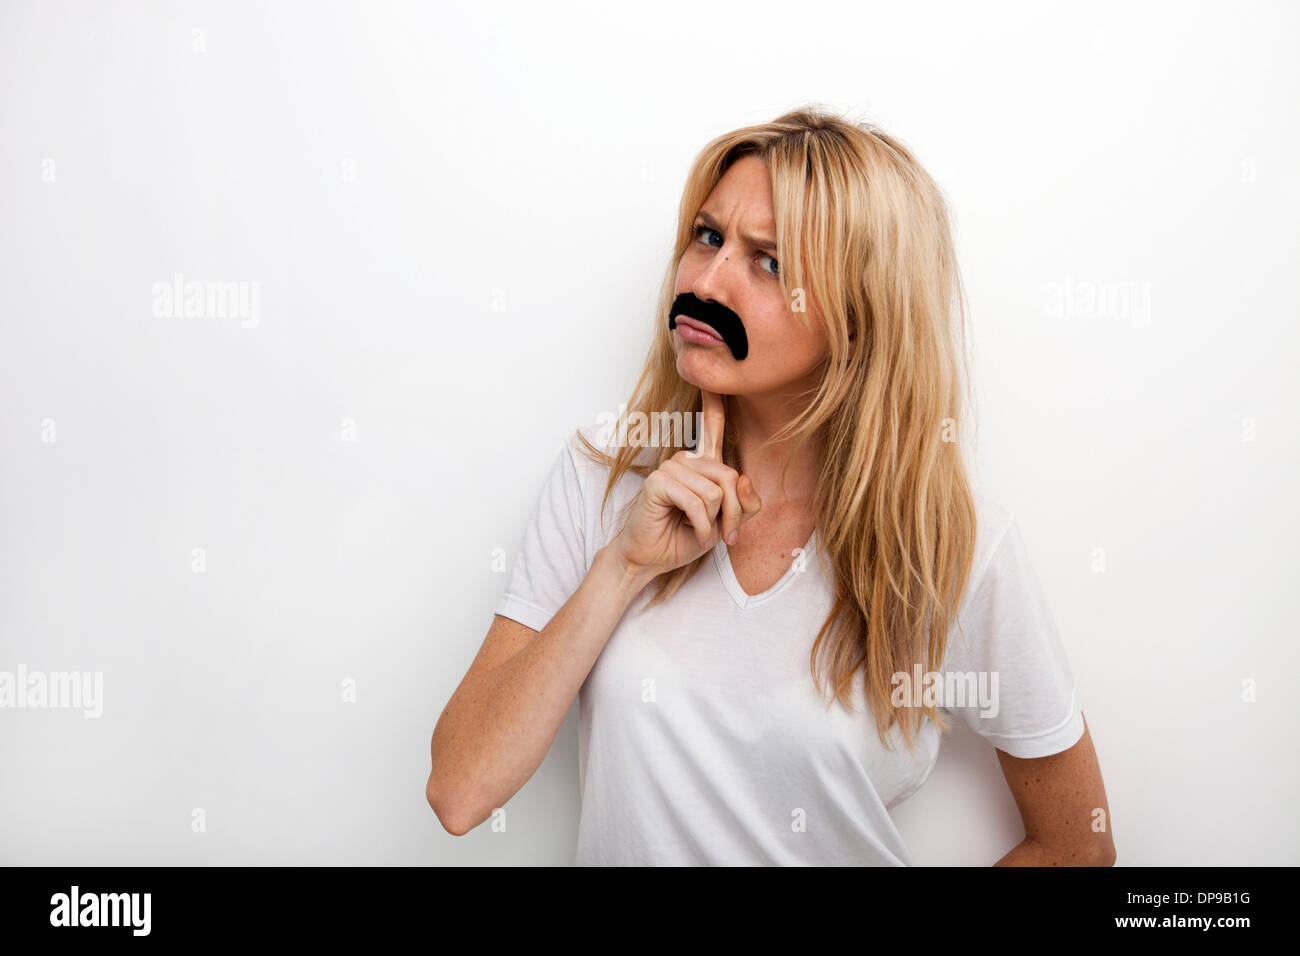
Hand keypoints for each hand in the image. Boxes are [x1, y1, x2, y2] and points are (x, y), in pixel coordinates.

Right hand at [610, 389, 761, 578]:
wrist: (652, 558)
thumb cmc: (684, 538)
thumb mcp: (726, 523)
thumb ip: (745, 504)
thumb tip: (743, 479)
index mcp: (701, 465)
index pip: (711, 428)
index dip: (715, 403)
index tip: (713, 379)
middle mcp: (686, 461)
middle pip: (730, 476)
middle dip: (734, 513)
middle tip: (725, 535)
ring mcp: (670, 468)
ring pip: (715, 492)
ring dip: (715, 523)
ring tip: (701, 534)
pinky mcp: (658, 482)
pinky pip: (696, 501)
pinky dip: (701, 527)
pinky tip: (693, 535)